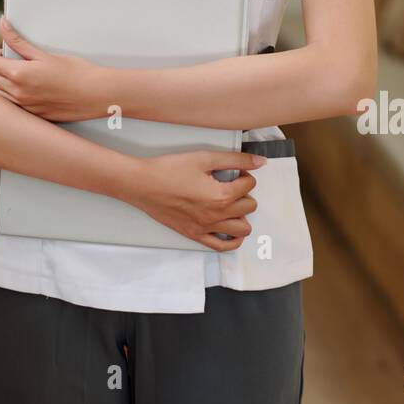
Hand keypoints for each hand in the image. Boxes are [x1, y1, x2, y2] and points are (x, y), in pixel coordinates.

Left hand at [0, 14, 109, 120]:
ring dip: (1, 84)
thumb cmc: (74, 71)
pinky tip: (29, 90)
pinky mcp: (33, 116)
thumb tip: (2, 25)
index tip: (10, 52)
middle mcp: (17, 94)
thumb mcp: (44, 53)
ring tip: (19, 76)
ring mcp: (24, 107)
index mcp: (18, 75)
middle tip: (12, 62)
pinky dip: (13, 97)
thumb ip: (18, 41)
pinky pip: (12, 106)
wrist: (95, 94)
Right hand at [120, 149, 266, 250]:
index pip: (249, 185)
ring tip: (230, 203)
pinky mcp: (195, 235)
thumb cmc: (170, 169)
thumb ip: (235, 160)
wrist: (143, 184)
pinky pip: (222, 246)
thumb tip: (260, 162)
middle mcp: (217, 216)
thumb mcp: (204, 157)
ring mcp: (206, 228)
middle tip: (230, 184)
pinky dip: (232, 240)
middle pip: (249, 206)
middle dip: (244, 193)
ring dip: (242, 215)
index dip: (244, 174)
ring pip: (242, 229)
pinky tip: (230, 227)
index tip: (234, 170)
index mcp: (222, 195)